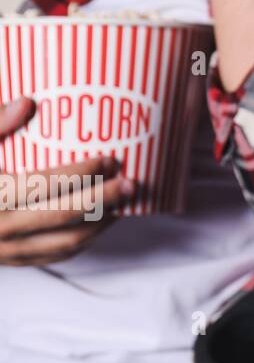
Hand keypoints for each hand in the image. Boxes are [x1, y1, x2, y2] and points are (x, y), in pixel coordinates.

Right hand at [0, 99, 133, 265]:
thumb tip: (28, 102)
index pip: (41, 185)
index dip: (79, 173)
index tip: (110, 160)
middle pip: (61, 216)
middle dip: (102, 201)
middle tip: (132, 184)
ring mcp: (6, 250)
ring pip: (63, 243)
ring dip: (99, 224)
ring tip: (126, 204)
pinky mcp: (13, 260)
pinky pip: (55, 256)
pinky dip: (83, 241)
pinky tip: (102, 223)